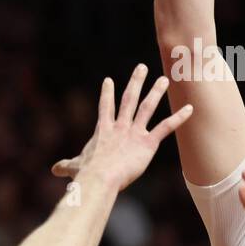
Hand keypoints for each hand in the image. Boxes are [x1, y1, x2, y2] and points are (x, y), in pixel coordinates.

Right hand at [51, 64, 192, 190]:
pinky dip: (179, 118)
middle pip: (129, 99)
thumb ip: (67, 166)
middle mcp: (120, 127)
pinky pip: (166, 127)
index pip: (105, 107)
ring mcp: (134, 133)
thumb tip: (54, 170)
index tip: (108, 80)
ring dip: (156, 92)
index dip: (107, 94)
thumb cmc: (87, 174)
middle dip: (136, 82)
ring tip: (164, 79)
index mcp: (103, 131)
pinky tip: (190, 108)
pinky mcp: (147, 143)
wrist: (100, 177)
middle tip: (142, 67)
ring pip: (147, 107)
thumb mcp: (75, 167)